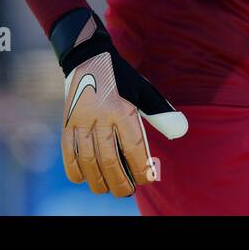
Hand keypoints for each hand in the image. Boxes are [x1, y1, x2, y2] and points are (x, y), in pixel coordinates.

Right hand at [60, 15, 187, 195]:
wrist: (88, 58)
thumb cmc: (121, 79)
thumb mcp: (144, 91)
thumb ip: (161, 113)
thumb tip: (181, 131)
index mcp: (122, 109)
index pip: (133, 146)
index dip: (140, 167)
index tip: (146, 179)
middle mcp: (100, 116)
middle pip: (109, 158)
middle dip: (119, 181)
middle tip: (127, 191)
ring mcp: (80, 120)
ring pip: (87, 159)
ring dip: (98, 180)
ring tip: (108, 190)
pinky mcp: (67, 123)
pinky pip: (68, 152)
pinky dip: (75, 170)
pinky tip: (84, 179)